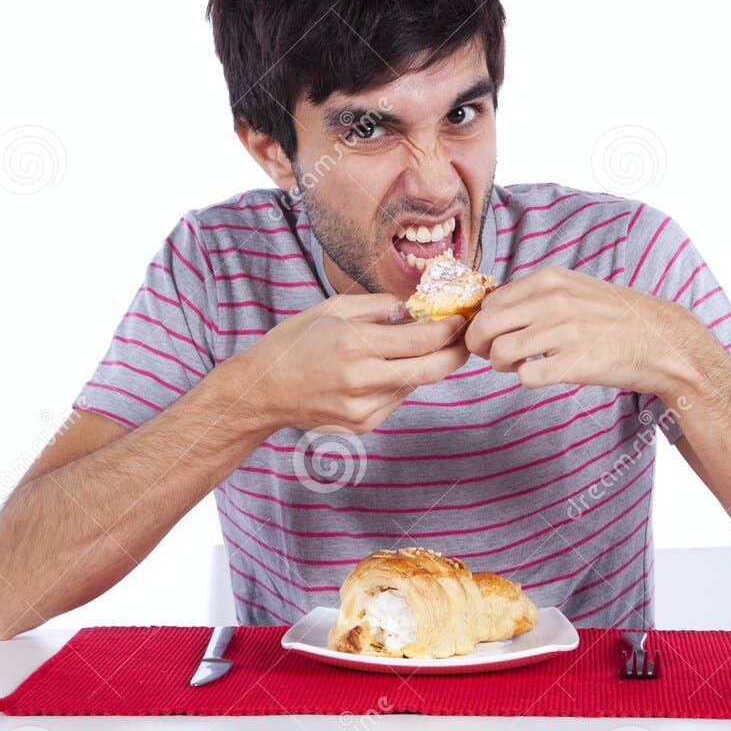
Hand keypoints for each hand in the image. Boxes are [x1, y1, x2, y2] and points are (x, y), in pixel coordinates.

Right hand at [239, 293, 470, 433]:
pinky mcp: (362, 424)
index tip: (461, 318)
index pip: (421, 338)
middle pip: (431, 369)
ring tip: (433, 347)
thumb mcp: (333, 309)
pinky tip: (391, 369)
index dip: (449, 329)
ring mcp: (362, 408)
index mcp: (354, 345)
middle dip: (456, 353)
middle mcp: (361, 380)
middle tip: (467, 339)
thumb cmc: (295, 342)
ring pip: (416, 385)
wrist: (263, 390)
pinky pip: (397, 399)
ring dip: (430, 366)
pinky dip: (403, 382)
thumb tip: (417, 308)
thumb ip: (379, 306)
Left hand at [464, 267, 706, 395]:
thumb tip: (494, 309)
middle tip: (492, 355)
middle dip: (480, 345)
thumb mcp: (575, 289)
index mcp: (549, 280)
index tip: (494, 334)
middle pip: (485, 325)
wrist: (660, 340)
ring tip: (520, 366)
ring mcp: (563, 332)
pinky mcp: (574, 363)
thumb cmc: (615, 318)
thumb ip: (536, 295)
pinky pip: (525, 377)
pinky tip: (543, 375)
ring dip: (502, 365)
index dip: (484, 322)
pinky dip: (527, 380)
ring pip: (499, 352)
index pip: (490, 301)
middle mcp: (553, 301)